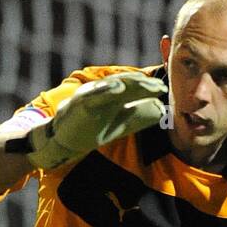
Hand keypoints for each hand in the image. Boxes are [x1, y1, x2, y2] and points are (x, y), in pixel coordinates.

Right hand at [24, 71, 166, 169]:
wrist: (62, 143)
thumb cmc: (90, 131)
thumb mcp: (118, 125)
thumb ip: (137, 117)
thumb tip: (161, 110)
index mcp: (114, 97)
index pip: (134, 88)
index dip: (149, 88)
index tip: (164, 89)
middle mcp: (103, 93)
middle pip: (125, 84)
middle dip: (143, 84)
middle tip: (159, 86)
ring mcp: (90, 96)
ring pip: (111, 86)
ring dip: (128, 83)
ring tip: (144, 82)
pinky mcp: (78, 104)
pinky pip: (93, 95)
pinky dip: (105, 90)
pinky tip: (118, 88)